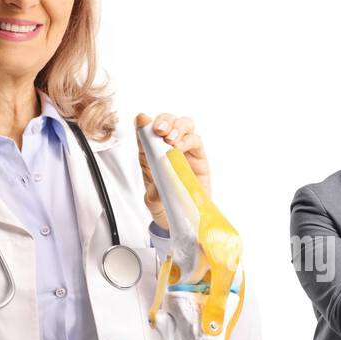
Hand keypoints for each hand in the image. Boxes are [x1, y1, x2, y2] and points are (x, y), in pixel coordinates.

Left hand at [137, 113, 211, 230]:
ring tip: (171, 140)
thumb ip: (153, 192)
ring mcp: (185, 150)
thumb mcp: (153, 200)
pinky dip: (188, 140)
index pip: (146, 132)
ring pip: (184, 124)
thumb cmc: (165, 205)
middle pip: (167, 121)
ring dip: (177, 127)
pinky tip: (181, 148)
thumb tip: (155, 188)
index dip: (143, 124)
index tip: (141, 121)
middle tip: (159, 131)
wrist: (181, 218)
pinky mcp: (199, 157)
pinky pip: (196, 140)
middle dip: (163, 121)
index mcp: (150, 153)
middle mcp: (167, 148)